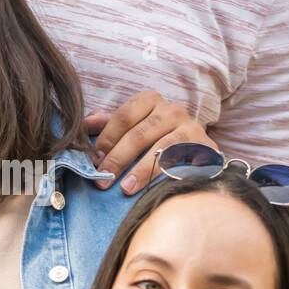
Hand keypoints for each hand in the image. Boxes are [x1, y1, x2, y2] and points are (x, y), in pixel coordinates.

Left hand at [84, 92, 216, 195]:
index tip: (94, 161)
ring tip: (125, 188)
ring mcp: (191, 126)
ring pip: (161, 148)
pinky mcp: (205, 146)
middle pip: (139, 134)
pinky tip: (155, 187)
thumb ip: (110, 124)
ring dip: (141, 170)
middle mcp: (172, 109)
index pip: (124, 116)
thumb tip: (83, 124)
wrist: (197, 149)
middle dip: (118, 159)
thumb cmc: (157, 136)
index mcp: (150, 100)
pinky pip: (183, 161)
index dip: (107, 139)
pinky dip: (167, 174)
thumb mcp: (133, 126)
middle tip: (103, 180)